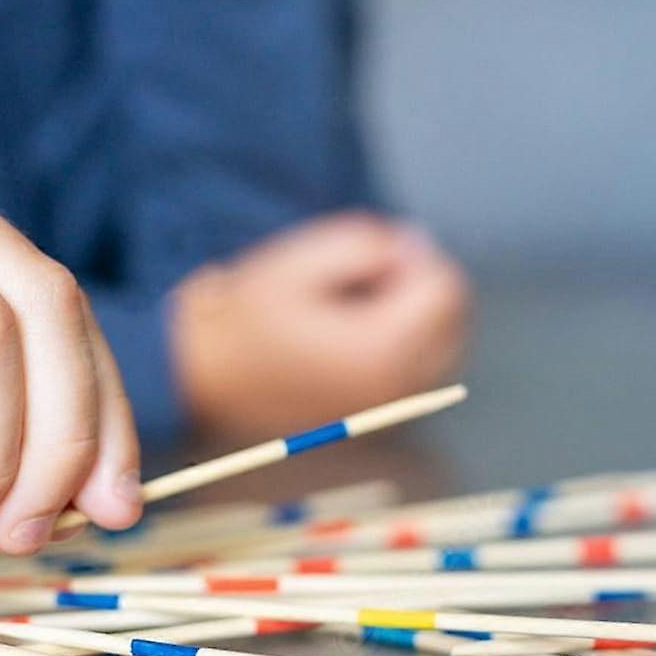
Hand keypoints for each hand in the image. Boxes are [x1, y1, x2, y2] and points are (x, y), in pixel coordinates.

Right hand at [170, 211, 470, 438]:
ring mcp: (387, 405)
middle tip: (363, 274)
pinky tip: (349, 329)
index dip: (414, 256)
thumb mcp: (303, 257)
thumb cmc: (247, 314)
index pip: (444, 290)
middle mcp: (396, 386)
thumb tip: (412, 246)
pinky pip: (414, 366)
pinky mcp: (373, 413)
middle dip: (420, 285)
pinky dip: (400, 339)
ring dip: (413, 312)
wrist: (203, 375)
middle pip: (452, 319)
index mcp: (383, 350)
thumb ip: (368, 243)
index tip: (369, 253)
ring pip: (439, 343)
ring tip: (352, 302)